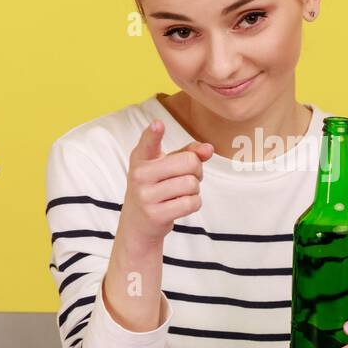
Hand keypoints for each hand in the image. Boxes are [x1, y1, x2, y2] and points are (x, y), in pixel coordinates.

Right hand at [119, 118, 213, 245]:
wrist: (138, 222)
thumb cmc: (157, 187)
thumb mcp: (166, 166)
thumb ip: (188, 153)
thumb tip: (209, 149)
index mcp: (141, 157)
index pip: (148, 142)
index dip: (154, 133)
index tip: (158, 124)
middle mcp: (140, 174)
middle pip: (189, 162)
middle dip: (197, 170)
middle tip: (187, 177)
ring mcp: (145, 195)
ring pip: (191, 184)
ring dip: (195, 189)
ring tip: (181, 192)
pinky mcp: (155, 214)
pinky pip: (191, 203)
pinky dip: (194, 203)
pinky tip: (181, 204)